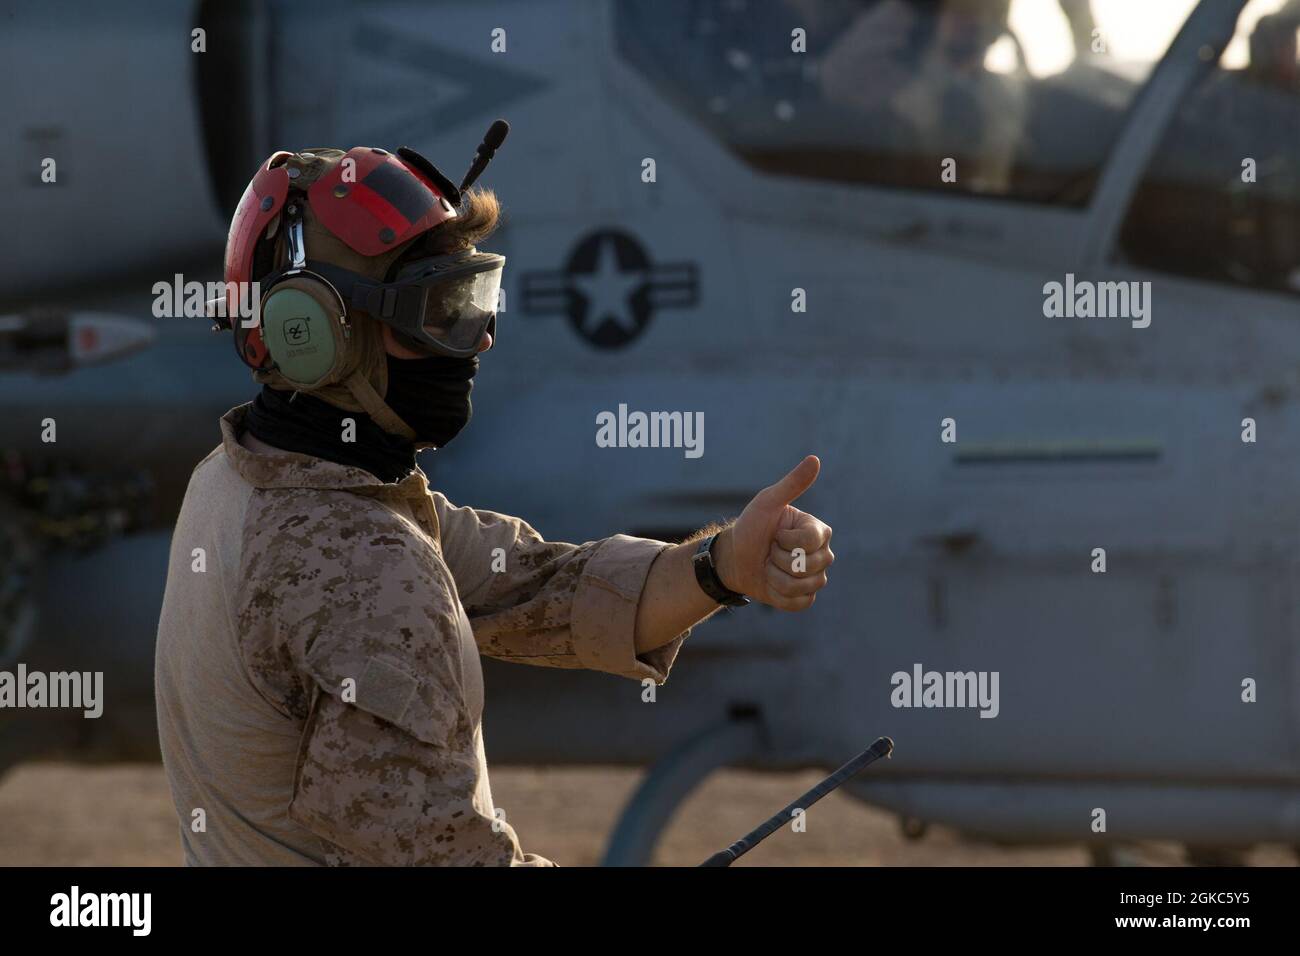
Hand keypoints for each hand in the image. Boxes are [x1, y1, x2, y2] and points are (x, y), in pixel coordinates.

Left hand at [714, 456, 833, 610]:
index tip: (774, 534)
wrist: (735, 558)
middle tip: (769, 551)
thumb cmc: (751, 527)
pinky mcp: (805, 598)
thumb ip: (792, 483)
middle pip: (808, 566)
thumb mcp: (767, 502)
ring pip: (805, 586)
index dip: (786, 541)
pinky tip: (772, 584)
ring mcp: (816, 577)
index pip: (810, 542)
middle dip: (779, 559)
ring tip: (769, 567)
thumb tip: (815, 460)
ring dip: (777, 578)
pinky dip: (780, 595)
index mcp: (818, 531)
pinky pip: (800, 603)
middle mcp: (823, 554)